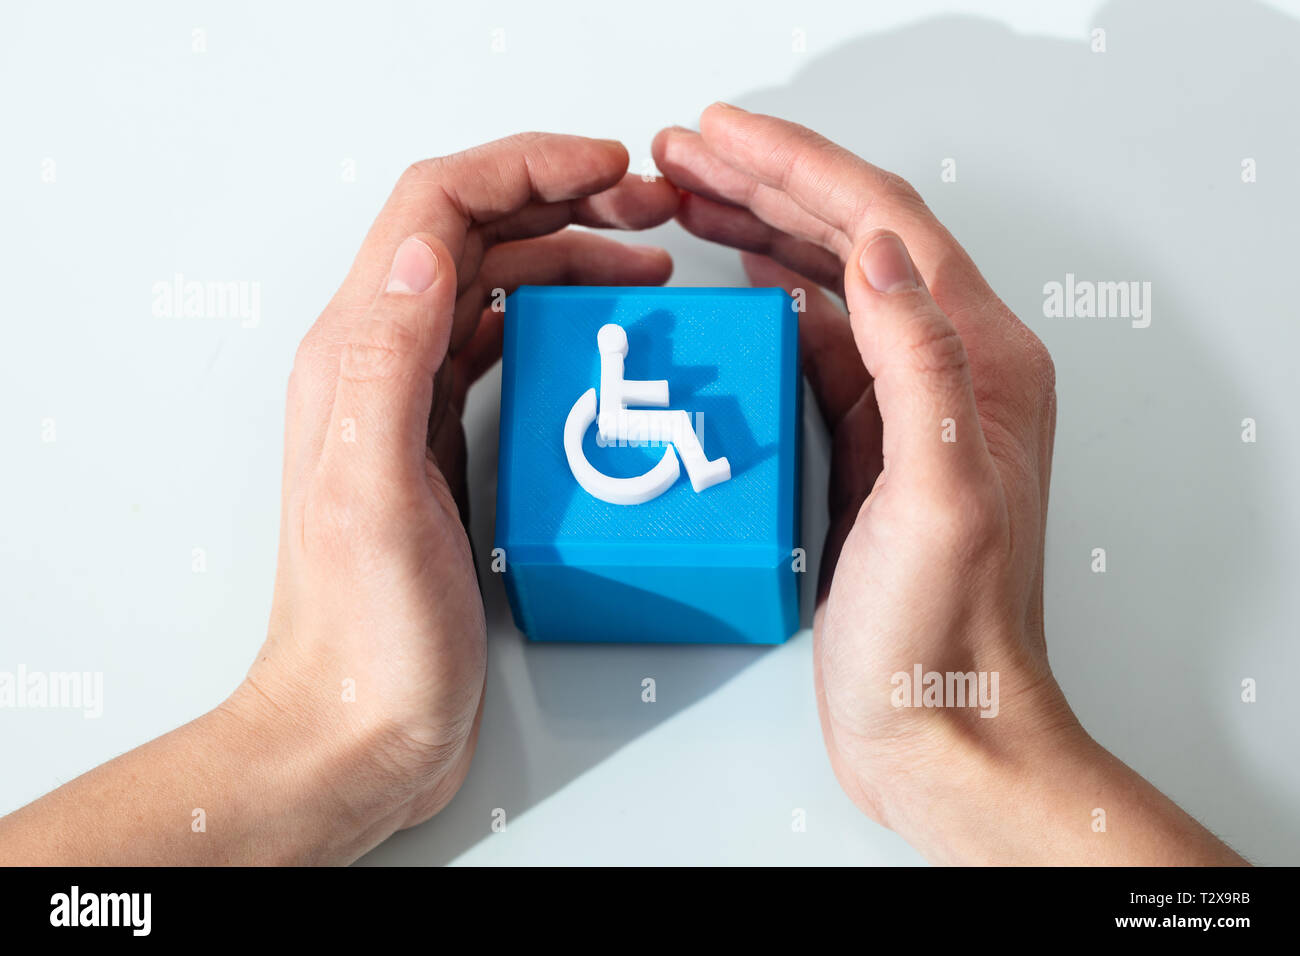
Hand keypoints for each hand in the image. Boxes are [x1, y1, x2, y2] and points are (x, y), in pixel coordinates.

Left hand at [238, 133, 676, 856]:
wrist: (358, 728)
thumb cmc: (365, 636)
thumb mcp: (370, 495)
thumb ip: (387, 366)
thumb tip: (426, 249)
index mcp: (360, 359)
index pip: (436, 210)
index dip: (523, 167)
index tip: (605, 168)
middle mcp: (381, 369)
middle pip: (472, 236)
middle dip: (561, 200)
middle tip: (644, 206)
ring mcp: (415, 407)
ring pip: (494, 289)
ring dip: (568, 257)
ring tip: (643, 260)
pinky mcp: (447, 449)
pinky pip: (506, 353)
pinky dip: (561, 324)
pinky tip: (601, 339)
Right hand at [654, 105, 1241, 863]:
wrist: (936, 724)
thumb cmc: (943, 634)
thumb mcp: (940, 496)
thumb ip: (918, 363)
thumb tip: (876, 249)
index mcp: (978, 364)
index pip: (881, 224)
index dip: (797, 165)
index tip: (723, 133)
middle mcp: (948, 371)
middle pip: (850, 238)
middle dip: (765, 182)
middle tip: (685, 154)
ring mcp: (904, 407)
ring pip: (827, 284)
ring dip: (760, 231)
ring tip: (692, 199)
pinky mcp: (866, 446)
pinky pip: (813, 345)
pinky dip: (765, 303)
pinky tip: (731, 288)